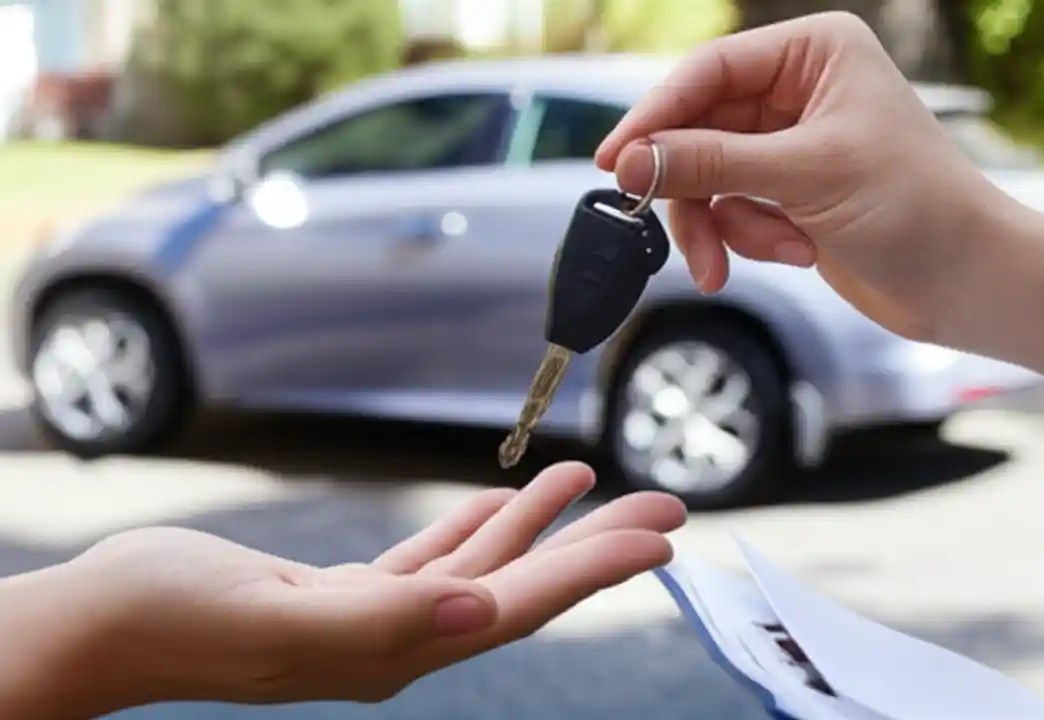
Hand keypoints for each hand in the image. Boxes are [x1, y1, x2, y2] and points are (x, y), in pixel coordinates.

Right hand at [0, 462, 684, 716]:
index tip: (661, 536)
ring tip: (591, 484)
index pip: (521, 607)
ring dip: (538, 527)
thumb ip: (380, 620)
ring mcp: (373, 620)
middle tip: (665, 508)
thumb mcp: (273, 618)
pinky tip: (500, 504)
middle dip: (595, 549)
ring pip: (482, 566)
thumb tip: (482, 608)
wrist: (101, 625)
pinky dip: (472, 528)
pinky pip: (430, 557)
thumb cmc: (173, 622)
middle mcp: (400, 642)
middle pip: (523, 589)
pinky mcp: (341, 595)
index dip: (596, 570)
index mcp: (397, 652)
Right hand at [596, 12, 1017, 340]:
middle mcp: (801, 88)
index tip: (615, 162)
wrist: (968, 280)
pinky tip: (797, 252)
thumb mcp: (804, 176)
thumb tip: (632, 163)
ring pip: (711, 176)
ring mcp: (794, 143)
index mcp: (814, 52)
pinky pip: (735, 209)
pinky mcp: (792, 192)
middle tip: (666, 226)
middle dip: (696, 187)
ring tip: (770, 251)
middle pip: (700, 130)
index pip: (708, 73)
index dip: (654, 117)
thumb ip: (711, 165)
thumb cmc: (915, 208)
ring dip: (728, 223)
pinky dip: (752, 237)